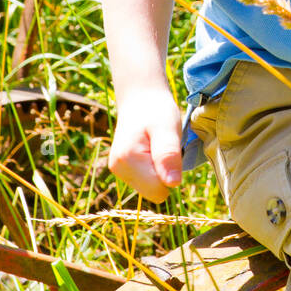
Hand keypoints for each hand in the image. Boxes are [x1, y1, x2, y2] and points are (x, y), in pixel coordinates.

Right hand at [108, 87, 183, 203]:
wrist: (140, 98)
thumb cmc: (157, 110)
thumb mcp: (168, 128)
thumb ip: (168, 155)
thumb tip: (172, 184)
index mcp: (128, 160)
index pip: (159, 191)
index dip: (170, 174)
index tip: (169, 150)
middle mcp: (118, 168)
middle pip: (154, 192)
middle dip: (164, 173)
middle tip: (164, 146)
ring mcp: (118, 169)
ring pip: (150, 187)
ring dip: (159, 170)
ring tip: (157, 146)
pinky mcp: (121, 168)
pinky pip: (145, 181)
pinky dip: (153, 168)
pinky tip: (151, 149)